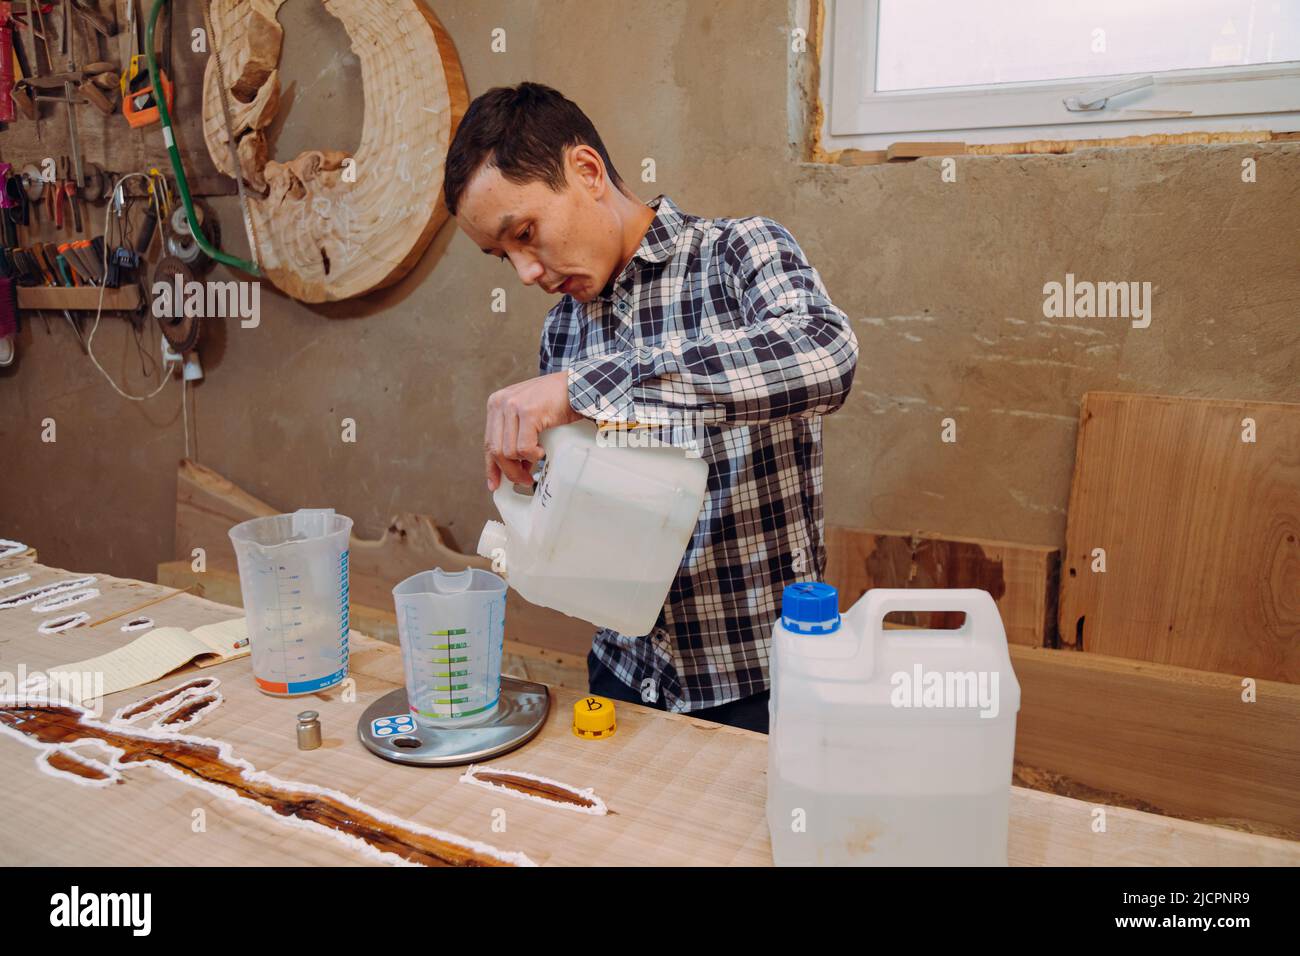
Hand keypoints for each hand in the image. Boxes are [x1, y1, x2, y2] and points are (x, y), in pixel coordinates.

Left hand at [484, 371, 582, 490]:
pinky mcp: (528, 412)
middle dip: (510, 471)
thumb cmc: (557, 401)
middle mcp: (500, 403)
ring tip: (538, 457)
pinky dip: (533, 455)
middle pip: (496, 449)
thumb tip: (514, 467)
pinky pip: (523, 448)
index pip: (489, 442)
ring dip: (525, 462)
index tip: (495, 484)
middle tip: (525, 480)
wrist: (577, 385)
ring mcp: (513, 406)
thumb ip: (516, 436)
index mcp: (497, 404)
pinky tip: (542, 450)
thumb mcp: (528, 416)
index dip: (491, 466)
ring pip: (509, 452)